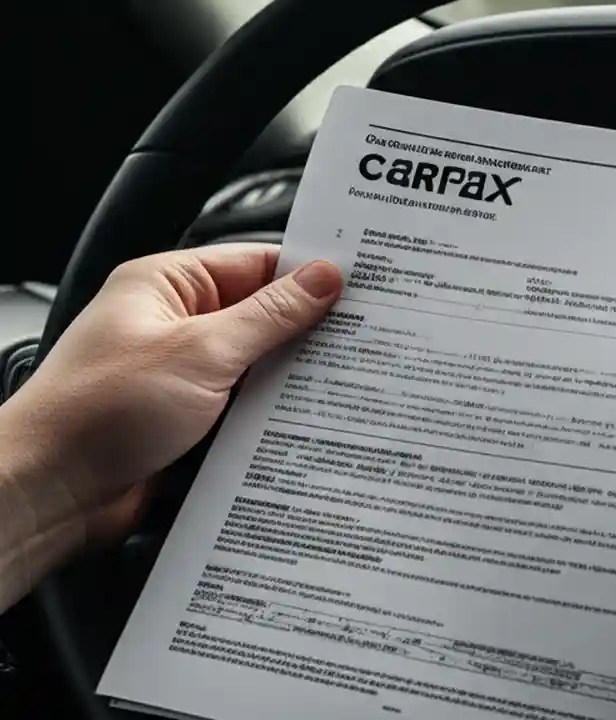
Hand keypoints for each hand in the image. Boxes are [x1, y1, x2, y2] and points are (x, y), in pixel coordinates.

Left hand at [0, 244, 340, 607]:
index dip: (309, 275)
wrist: (51, 493)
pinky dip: (273, 414)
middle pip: (263, 315)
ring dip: (292, 378)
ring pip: (258, 365)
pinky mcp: (189, 420)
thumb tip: (323, 279)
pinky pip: (245, 407)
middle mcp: (175, 324)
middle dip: (309, 331)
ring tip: (344, 382)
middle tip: (365, 339)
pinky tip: (308, 422)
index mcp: (168, 285)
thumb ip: (270, 315)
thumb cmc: (99, 411)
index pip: (257, 263)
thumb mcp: (202, 351)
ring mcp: (182, 373)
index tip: (362, 288)